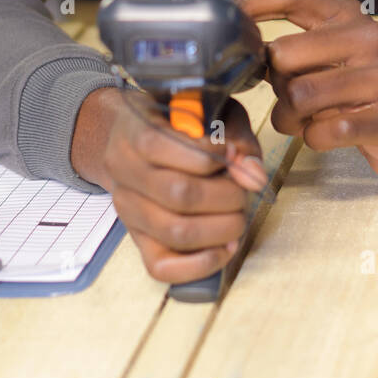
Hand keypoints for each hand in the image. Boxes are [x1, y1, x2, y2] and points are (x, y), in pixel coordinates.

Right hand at [72, 85, 267, 284]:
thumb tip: (254, 176)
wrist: (136, 141)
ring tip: (238, 216)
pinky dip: (201, 264)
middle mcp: (124, 171)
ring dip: (221, 229)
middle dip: (226, 195)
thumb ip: (235, 137)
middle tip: (242, 189)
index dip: (209, 155)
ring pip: (175, 231)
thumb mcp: (210, 110)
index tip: (232, 152)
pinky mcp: (137, 238)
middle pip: (179, 193)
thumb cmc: (180, 122)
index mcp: (134, 129)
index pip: (164, 146)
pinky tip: (225, 247)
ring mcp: (127, 208)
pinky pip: (161, 267)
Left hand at [234, 0, 377, 182]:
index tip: (221, 20)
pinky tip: (327, 134)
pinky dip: (313, 139)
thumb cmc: (362, 88)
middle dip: (274, 84)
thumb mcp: (333, 53)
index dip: (249, 5)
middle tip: (287, 96)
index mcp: (350, 15)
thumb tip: (236, 45)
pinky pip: (321, 132)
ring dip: (288, 117)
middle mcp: (370, 39)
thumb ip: (293, 44)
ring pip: (297, 97)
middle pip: (283, 55)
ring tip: (302, 120)